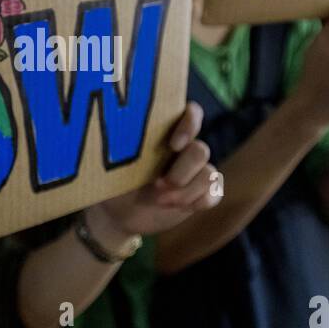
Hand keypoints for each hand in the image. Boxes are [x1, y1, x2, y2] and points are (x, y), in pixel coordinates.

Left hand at [95, 102, 219, 237]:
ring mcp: (195, 172)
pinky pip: (214, 194)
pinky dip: (200, 201)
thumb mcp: (114, 165)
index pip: (191, 114)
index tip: (173, 145)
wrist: (119, 213)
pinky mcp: (201, 194)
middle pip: (200, 150)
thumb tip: (115, 138)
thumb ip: (122, 150)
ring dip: (187, 191)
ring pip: (209, 173)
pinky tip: (181, 207)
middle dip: (181, 171)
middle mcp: (185, 149)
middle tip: (157, 185)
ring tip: (162, 201)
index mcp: (166, 133)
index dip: (190, 124)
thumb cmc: (114, 181)